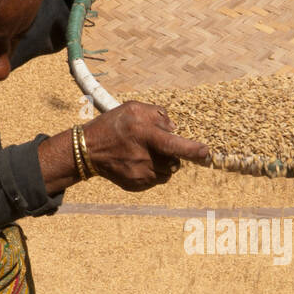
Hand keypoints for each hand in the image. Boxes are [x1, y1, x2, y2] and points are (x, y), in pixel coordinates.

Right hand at [82, 102, 208, 191]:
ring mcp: (140, 175)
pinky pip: (156, 180)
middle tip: (157, 145)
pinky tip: (139, 162)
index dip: (192, 149)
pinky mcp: (137, 185)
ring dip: (164, 164)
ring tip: (146, 153)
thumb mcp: (133, 108)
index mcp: (144, 135)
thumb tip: (174, 128)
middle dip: (173, 154)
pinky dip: (153, 172)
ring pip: (167, 172)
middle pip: (174, 161)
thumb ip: (157, 114)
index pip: (174, 145)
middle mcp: (144, 158)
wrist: (88, 149)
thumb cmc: (113, 125)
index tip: (205, 152)